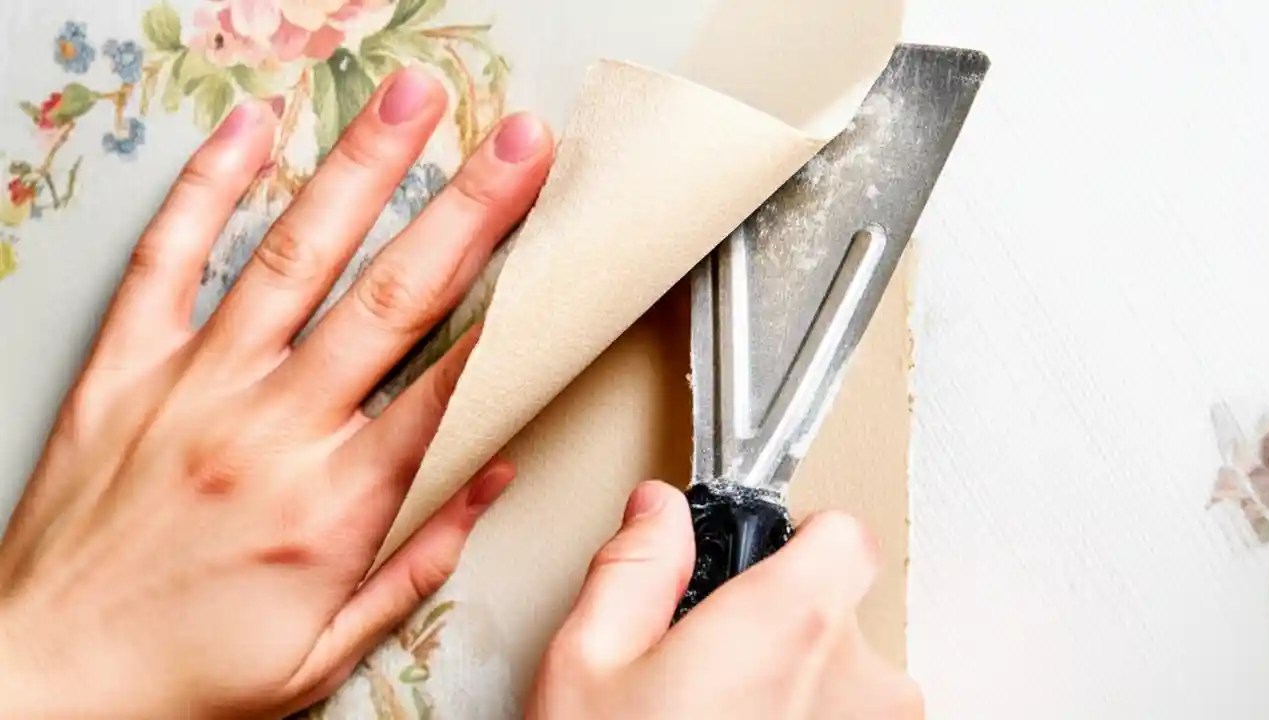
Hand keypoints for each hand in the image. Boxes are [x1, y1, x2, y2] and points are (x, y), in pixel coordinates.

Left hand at [0, 67, 552, 718]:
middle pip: (391, 300)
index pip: (448, 386)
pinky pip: (167, 262)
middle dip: (467, 209)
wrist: (42, 686)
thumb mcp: (327, 651)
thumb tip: (488, 479)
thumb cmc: (183, 676)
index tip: (552, 246)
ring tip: (407, 104)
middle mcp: (269, 435)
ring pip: (292, 260)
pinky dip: (207, 189)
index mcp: (330, 509)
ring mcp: (192, 392)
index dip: (511, 307)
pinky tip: (251, 132)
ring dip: (359, 171)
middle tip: (515, 146)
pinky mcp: (123, 373)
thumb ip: (418, 559)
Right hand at [527, 482, 923, 719]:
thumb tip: (657, 514)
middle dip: (781, 630)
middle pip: (839, 616)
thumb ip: (635, 567)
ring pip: (847, 688)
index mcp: (789, 626)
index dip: (798, 538)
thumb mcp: (588, 667)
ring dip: (798, 696)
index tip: (759, 560)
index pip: (843, 537)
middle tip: (708, 672)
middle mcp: (859, 685)